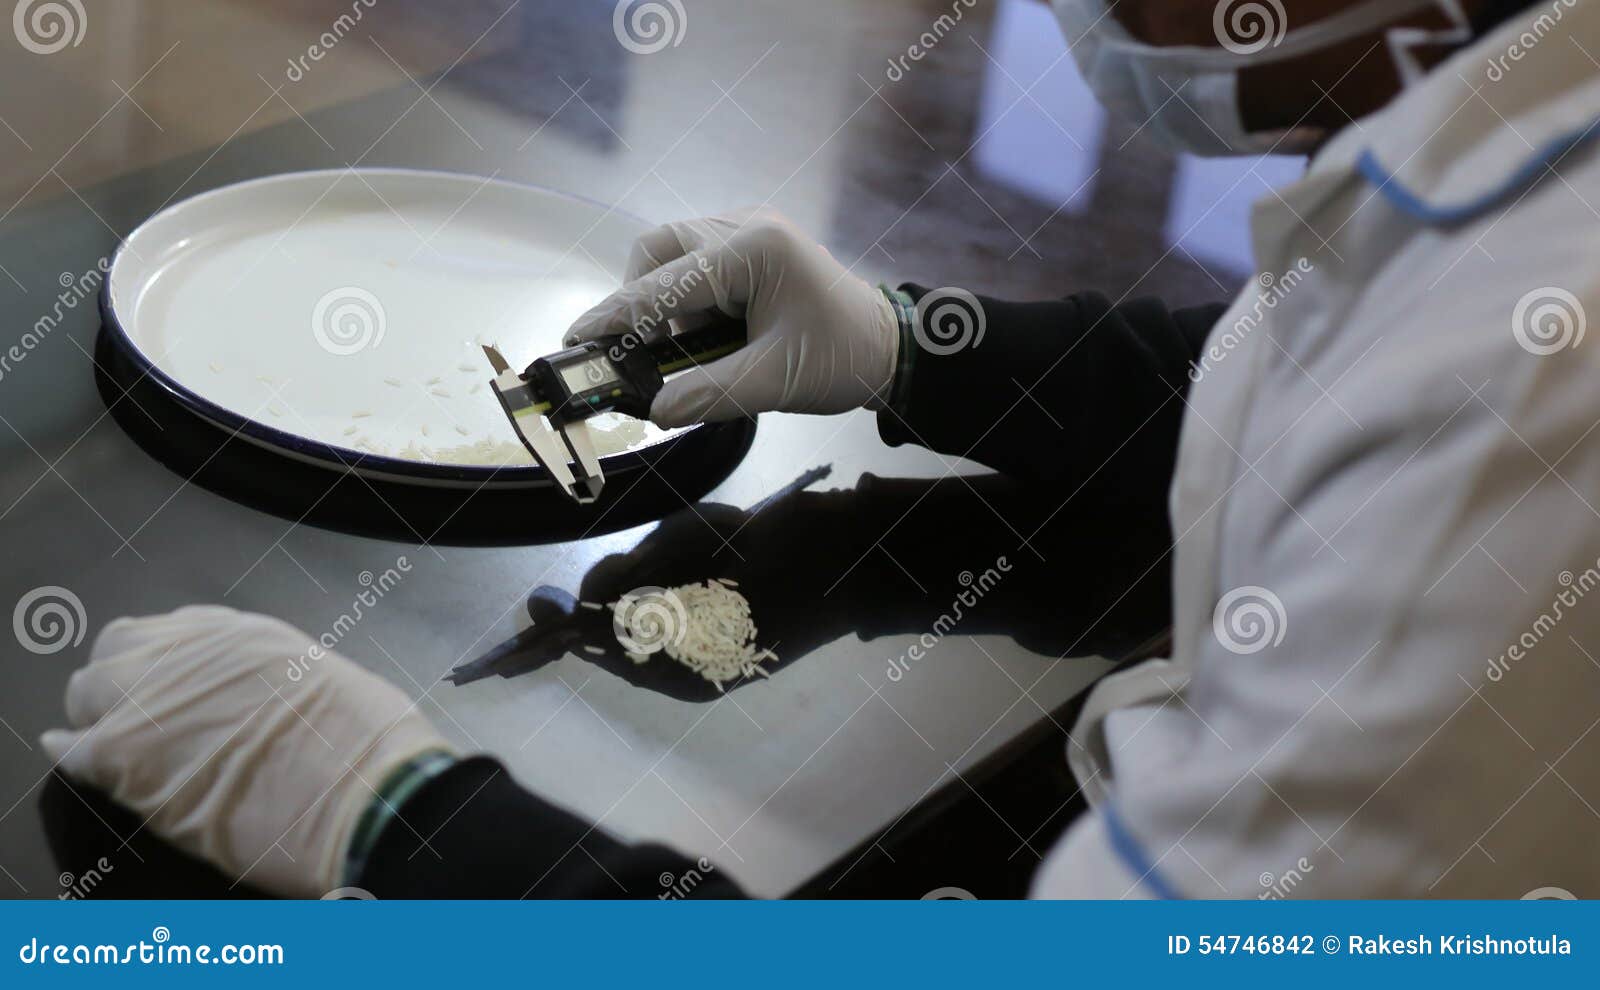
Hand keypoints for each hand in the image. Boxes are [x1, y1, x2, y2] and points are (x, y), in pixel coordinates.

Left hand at [40, 606, 451, 897]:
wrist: (361, 790)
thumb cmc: (366, 745)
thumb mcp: (324, 682)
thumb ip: (274, 682)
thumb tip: (260, 708)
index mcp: (244, 635)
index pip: (175, 630)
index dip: (168, 663)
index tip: (174, 688)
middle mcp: (191, 651)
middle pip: (120, 649)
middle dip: (123, 680)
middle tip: (141, 719)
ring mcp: (152, 696)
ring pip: (88, 690)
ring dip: (100, 714)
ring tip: (117, 746)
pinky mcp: (125, 752)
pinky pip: (75, 749)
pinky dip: (75, 755)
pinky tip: (79, 762)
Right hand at [565, 207, 898, 426]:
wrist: (891, 347)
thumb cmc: (842, 359)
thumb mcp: (775, 383)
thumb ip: (710, 394)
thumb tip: (654, 410)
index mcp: (754, 251)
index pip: (664, 282)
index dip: (616, 314)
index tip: (577, 339)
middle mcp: (747, 225)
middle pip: (659, 248)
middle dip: (639, 298)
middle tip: (640, 350)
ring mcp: (750, 229)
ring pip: (674, 251)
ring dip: (664, 298)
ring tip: (685, 348)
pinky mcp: (753, 245)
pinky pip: (697, 261)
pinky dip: (687, 297)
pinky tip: (706, 335)